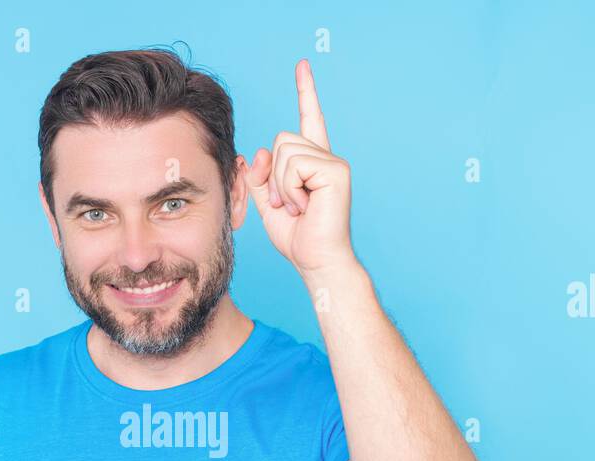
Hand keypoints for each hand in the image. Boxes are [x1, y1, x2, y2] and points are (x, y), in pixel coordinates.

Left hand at [242, 59, 355, 277]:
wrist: (317, 261)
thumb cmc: (297, 237)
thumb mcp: (266, 202)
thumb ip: (259, 175)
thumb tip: (259, 151)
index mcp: (312, 162)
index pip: (309, 119)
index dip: (306, 91)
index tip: (302, 65)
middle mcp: (326, 157)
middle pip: (281, 140)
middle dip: (273, 175)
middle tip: (287, 204)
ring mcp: (333, 162)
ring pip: (284, 152)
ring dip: (280, 185)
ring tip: (297, 207)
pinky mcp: (336, 170)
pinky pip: (294, 165)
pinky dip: (289, 189)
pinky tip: (304, 205)